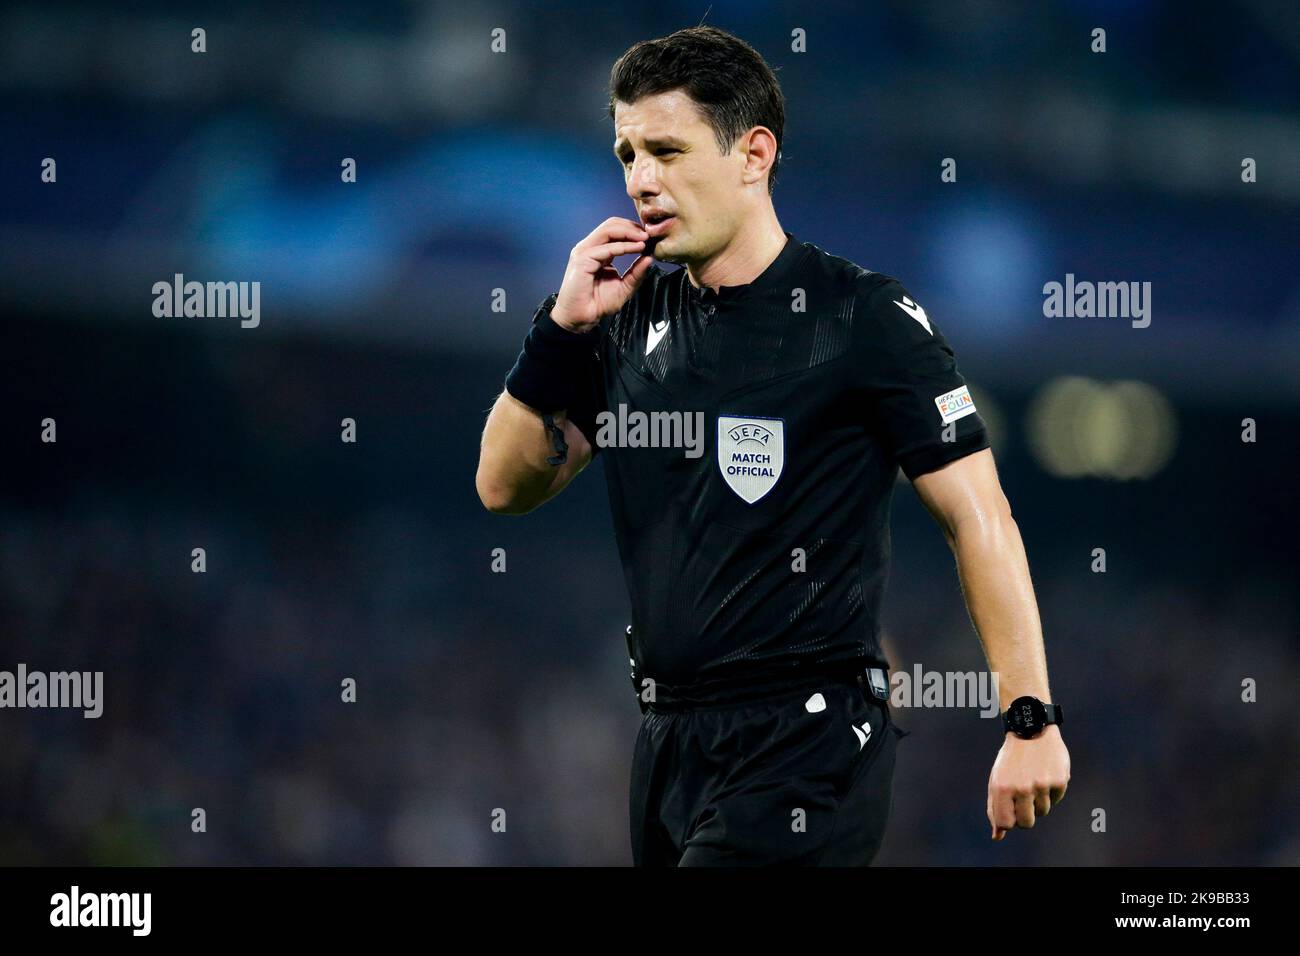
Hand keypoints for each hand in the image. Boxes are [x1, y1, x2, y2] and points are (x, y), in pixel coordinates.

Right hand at [551, 218, 654, 331]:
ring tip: (645, 239)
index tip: (650, 238)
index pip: (614, 230)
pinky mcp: (582, 260)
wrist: (581, 319)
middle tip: (649, 234)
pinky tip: (637, 248)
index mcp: (598, 252)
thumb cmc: (597, 304)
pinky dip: (624, 247)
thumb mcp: (624, 287)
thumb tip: (650, 258)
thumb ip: (636, 273)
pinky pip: (606, 248)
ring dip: (629, 232)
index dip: (633, 230)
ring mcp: (584, 252)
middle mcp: (590, 248)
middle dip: (632, 227)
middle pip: (611, 225)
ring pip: (608, 230)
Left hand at [987, 724, 1069, 839]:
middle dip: (1026, 815)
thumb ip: (995, 808)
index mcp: (1002, 787)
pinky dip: (1051, 791)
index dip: (1009, 821)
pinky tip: (1045, 774)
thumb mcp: (997, 780)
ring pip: (1043, 811)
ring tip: (1034, 780)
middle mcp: (1021, 787)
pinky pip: (1056, 799)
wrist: (1032, 730)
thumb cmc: (1011, 760)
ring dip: (1039, 801)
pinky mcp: (1059, 781)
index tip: (1011, 811)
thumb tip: (997, 836)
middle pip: (1026, 823)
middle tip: (1024, 797)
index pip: (1006, 823)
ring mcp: (1041, 785)